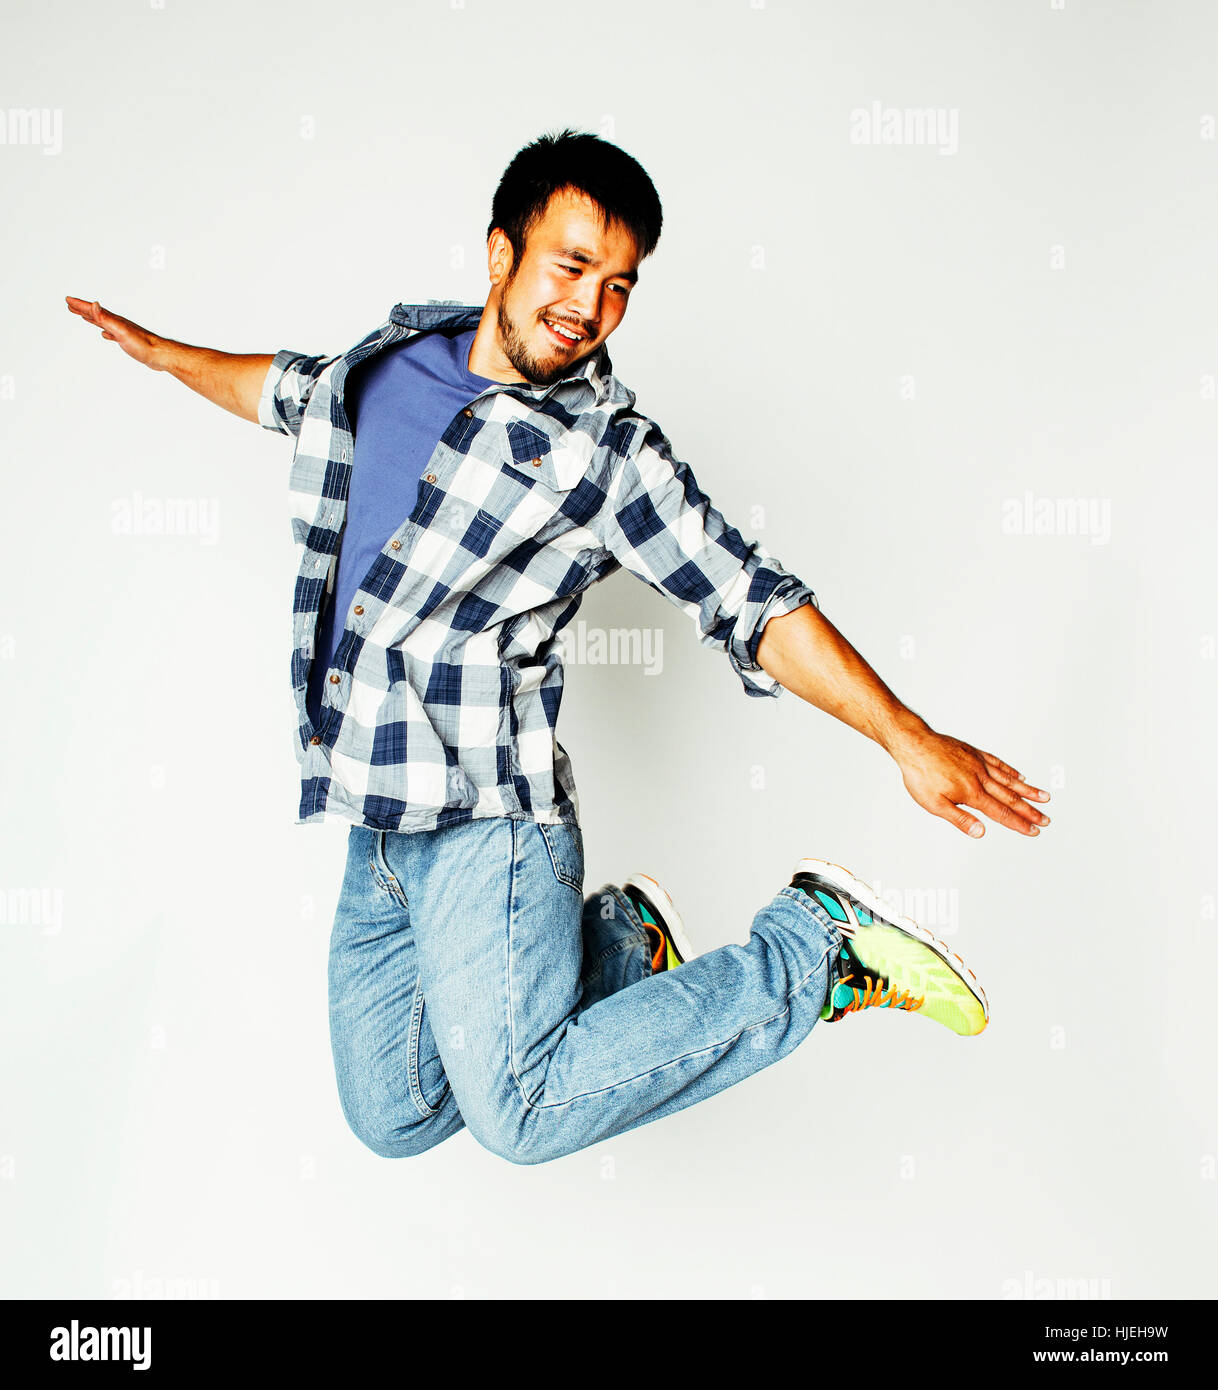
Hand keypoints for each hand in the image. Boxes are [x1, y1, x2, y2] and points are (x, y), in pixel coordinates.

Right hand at [65, 296, 165, 369]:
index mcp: (114, 320)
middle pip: (96, 314)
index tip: (68, 300)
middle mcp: (118, 324)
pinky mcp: (128, 342)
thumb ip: (106, 318)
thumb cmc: (142, 344)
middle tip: (70, 305)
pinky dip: (107, 333)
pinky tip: (106, 335)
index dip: (79, 305)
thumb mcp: (120, 331)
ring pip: (104, 323)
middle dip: (83, 309)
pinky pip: (113, 335)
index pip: (93, 310)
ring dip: (93, 319)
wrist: (160, 355)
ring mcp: (123, 333)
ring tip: (85, 316)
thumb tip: (94, 303)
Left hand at [888, 725, 1049, 837]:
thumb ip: (959, 819)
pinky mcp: (974, 753)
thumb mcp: (934, 804)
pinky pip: (997, 763)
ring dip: (1028, 790)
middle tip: (1046, 820)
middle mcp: (980, 777)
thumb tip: (981, 832)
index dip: (1019, 823)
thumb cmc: (920, 774)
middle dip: (1030, 810)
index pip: (1001, 813)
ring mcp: (979, 763)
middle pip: (1010, 797)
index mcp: (972, 793)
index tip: (1034, 830)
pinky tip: (1019, 776)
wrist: (913, 743)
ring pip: (1009, 779)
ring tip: (1044, 797)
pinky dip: (1010, 771)